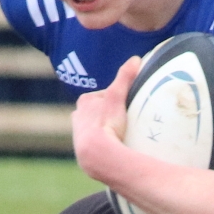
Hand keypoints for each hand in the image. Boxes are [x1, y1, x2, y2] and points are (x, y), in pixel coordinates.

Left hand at [71, 56, 141, 182]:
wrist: (96, 154)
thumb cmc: (106, 123)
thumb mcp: (117, 96)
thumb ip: (125, 77)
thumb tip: (136, 58)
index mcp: (84, 102)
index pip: (104, 96)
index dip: (117, 100)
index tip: (127, 108)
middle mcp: (77, 116)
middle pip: (98, 112)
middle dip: (109, 115)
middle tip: (124, 122)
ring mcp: (78, 134)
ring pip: (95, 127)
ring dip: (106, 130)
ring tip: (119, 136)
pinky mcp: (82, 150)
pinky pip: (95, 143)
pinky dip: (103, 144)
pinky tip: (112, 148)